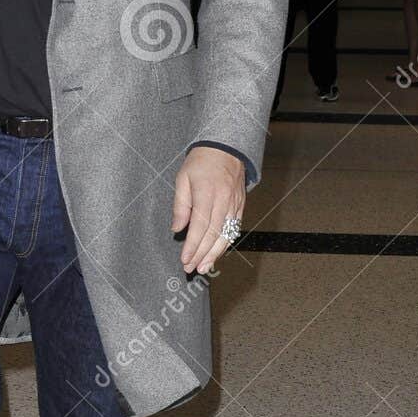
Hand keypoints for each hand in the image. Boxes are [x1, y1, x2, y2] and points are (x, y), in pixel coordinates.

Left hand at [172, 147, 245, 274]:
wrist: (225, 148)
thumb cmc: (201, 162)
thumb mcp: (183, 178)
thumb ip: (180, 205)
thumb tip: (177, 229)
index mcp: (207, 193)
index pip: (200, 226)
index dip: (192, 246)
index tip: (184, 259)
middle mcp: (223, 201)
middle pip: (213, 234)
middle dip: (201, 254)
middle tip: (191, 268)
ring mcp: (234, 204)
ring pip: (226, 235)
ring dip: (215, 254)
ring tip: (204, 267)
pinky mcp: (240, 206)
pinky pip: (234, 229)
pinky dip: (225, 244)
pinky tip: (217, 253)